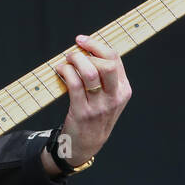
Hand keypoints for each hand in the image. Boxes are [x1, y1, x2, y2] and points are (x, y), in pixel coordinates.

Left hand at [44, 34, 131, 171]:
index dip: (97, 45)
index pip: (115, 59)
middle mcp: (114, 98)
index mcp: (123, 90)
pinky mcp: (82, 112)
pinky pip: (74, 85)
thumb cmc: (95, 115)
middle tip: (74, 53)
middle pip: (108, 64)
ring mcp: (99, 106)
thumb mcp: (109, 97)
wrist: (87, 144)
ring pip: (90, 73)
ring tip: (66, 61)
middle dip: (88, 52)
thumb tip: (86, 49)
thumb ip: (105, 77)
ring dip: (75, 61)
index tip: (82, 40)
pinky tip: (60, 70)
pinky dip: (66, 72)